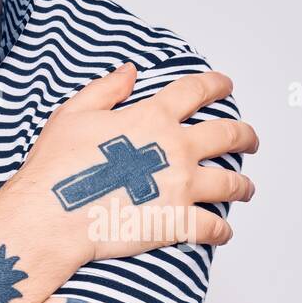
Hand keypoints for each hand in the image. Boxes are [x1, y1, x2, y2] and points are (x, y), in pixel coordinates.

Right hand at [22, 63, 257, 263]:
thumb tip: (129, 71)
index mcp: (152, 117)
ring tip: (245, 188)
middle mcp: (176, 148)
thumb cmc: (56, 165)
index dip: (216, 84)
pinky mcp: (178, 222)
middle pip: (229, 134)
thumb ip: (106, 89)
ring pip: (232, 183)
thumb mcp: (74, 113)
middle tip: (250, 140)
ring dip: (244, 186)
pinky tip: (222, 231)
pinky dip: (222, 231)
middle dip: (246, 135)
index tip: (225, 85)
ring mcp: (181, 186)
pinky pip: (214, 228)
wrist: (51, 214)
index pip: (196, 91)